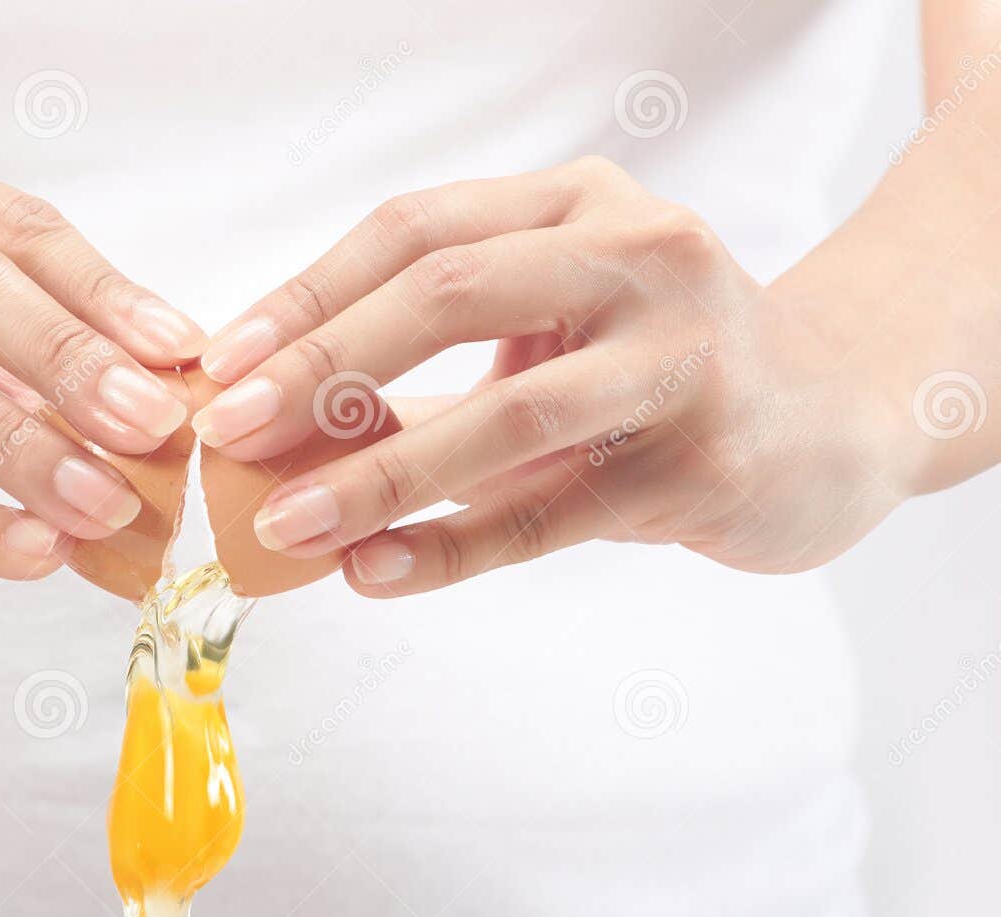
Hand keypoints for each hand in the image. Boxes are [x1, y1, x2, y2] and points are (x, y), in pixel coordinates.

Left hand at [190, 156, 905, 596]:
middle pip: (450, 291)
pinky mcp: (707, 458)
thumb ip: (425, 375)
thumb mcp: (550, 334)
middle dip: (323, 366)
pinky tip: (375, 572)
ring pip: (508, 411)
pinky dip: (453, 546)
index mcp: (580, 205)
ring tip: (288, 525)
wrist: (834, 420)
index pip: (416, 228)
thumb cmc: (656, 374)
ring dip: (379, 473)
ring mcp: (683, 353)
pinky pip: (553, 511)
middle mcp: (640, 254)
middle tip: (232, 431)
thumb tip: (274, 437)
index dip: (308, 295)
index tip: (223, 364)